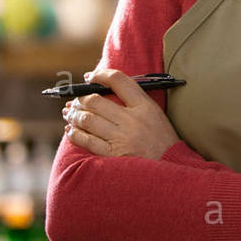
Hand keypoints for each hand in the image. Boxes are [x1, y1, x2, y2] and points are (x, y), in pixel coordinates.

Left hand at [63, 68, 179, 160]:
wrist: (170, 164)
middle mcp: (132, 120)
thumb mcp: (154, 113)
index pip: (119, 81)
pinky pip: (86, 141)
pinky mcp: (113, 154)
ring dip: (74, 114)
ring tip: (70, 113)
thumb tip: (104, 91)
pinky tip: (71, 130)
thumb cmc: (162, 138)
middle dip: (80, 99)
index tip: (90, 77)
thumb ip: (134, 100)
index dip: (100, 75)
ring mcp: (121, 138)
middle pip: (96, 101)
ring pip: (87, 120)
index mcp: (144, 106)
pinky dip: (75, 134)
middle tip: (76, 100)